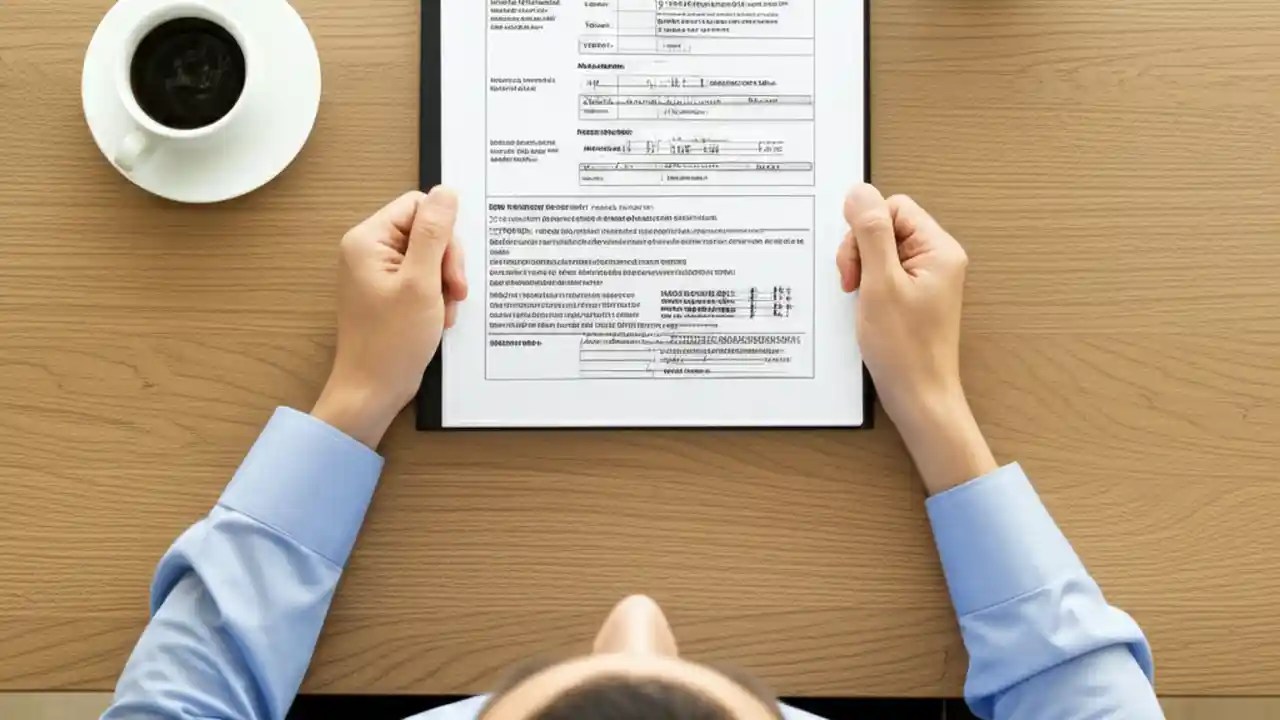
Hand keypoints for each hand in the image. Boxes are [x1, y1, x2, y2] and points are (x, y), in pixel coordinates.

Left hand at [312, 187, 466, 447]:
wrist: (372, 390)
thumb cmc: (391, 342)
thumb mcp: (422, 282)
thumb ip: (434, 232)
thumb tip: (446, 192)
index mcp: (368, 240)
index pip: (419, 207)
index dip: (444, 234)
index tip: (451, 270)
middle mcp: (369, 250)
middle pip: (426, 231)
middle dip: (447, 263)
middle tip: (454, 293)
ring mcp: (378, 272)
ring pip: (430, 257)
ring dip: (445, 283)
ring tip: (443, 311)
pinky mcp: (389, 292)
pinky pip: (423, 278)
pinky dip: (436, 297)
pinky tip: (437, 318)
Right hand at [837, 184, 994, 493]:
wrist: (919, 397)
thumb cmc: (905, 350)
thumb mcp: (879, 284)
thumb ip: (870, 234)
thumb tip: (859, 192)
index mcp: (939, 250)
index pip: (893, 208)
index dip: (864, 231)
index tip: (855, 266)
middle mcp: (936, 259)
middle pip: (885, 226)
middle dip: (859, 251)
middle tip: (853, 284)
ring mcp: (925, 278)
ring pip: (880, 250)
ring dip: (861, 269)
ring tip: (859, 298)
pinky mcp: (913, 296)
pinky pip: (883, 272)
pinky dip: (867, 285)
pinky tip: (864, 306)